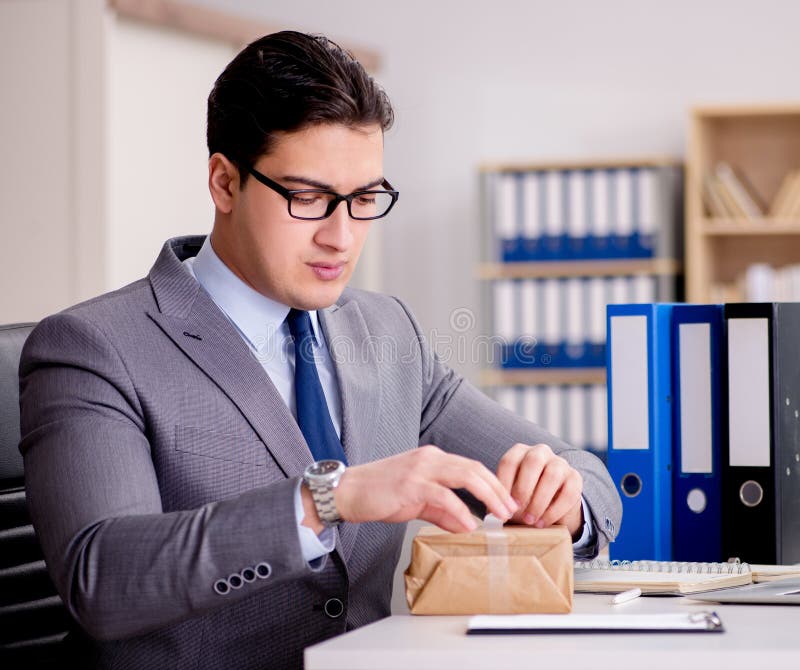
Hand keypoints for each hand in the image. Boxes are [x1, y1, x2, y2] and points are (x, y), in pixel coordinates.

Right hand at [302, 446, 517, 533]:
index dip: (493, 484)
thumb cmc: (380, 495)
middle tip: (512, 509)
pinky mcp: (410, 485)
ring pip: (464, 476)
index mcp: (433, 458)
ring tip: (500, 514)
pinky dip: (460, 510)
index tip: (507, 501)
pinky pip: (443, 496)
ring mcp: (420, 469)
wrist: (347, 492)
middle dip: (498, 489)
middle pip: (474, 468)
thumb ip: (442, 511)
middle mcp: (430, 458)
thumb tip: (466, 524)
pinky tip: (469, 524)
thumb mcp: (416, 501)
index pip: (472, 467)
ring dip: (487, 495)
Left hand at [496, 443, 583, 537]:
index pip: (510, 461)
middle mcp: (541, 452)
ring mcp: (560, 463)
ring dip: (539, 501)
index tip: (501, 504)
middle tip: (517, 510)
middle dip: (523, 488)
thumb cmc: (524, 500)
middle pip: (533, 461)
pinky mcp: (575, 478)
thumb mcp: (510, 498)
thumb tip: (490, 515)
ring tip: (529, 520)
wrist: (550, 508)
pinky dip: (554, 511)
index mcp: (520, 453)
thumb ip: (501, 501)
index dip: (504, 483)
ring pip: (552, 475)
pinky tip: (543, 523)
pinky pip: (568, 492)